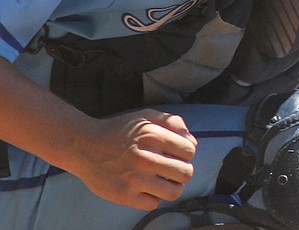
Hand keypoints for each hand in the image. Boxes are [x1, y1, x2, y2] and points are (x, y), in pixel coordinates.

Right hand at [71, 109, 197, 209]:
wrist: (83, 146)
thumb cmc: (119, 131)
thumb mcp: (146, 116)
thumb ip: (173, 123)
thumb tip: (193, 143)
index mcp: (152, 135)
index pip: (190, 151)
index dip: (186, 153)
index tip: (176, 154)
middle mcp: (144, 158)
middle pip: (186, 173)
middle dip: (182, 171)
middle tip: (171, 169)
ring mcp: (133, 179)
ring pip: (173, 192)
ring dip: (172, 187)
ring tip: (164, 181)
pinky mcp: (123, 195)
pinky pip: (153, 203)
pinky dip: (153, 197)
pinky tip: (146, 188)